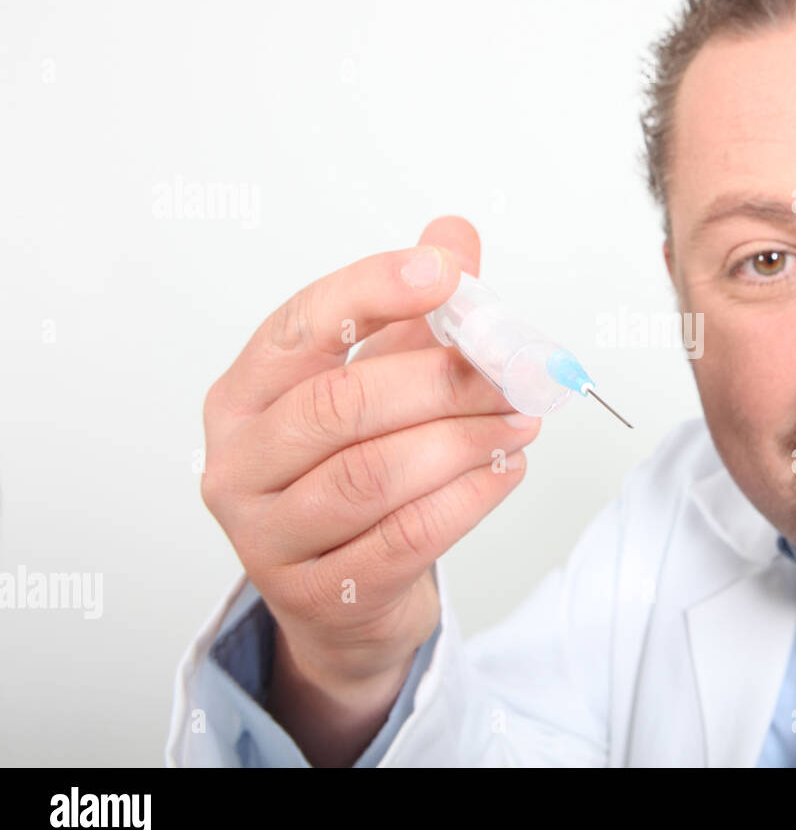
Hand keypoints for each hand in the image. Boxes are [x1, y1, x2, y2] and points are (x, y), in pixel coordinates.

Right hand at [199, 216, 540, 762]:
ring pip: (372, 477)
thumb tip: (454, 234)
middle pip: (341, 406)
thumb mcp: (377, 383)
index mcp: (244, 395)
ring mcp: (268, 536)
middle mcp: (238, 463)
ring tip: (523, 420)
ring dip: (464, 441)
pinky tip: (506, 469)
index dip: (373, 292)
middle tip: (513, 370)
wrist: (341, 595)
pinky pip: (402, 539)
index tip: (445, 272)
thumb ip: (413, 314)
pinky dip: (467, 499)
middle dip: (441, 381)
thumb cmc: (352, 471)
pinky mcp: (316, 595)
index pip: (300, 327)